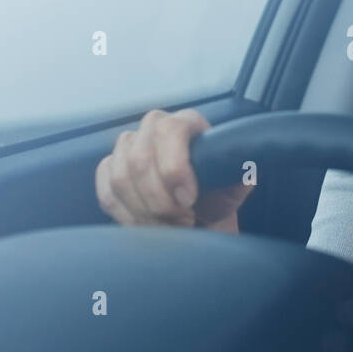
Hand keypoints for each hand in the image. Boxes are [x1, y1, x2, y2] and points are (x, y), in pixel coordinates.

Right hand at [95, 108, 251, 228]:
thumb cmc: (216, 198)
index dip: (174, 168)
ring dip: (144, 212)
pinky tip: (148, 227)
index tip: (188, 200)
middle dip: (159, 200)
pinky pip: (107, 193)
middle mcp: (153, 127)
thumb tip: (246, 168)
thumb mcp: (235, 187)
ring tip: (169, 228)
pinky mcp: (109, 170)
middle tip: (182, 222)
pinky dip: (127, 216)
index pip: (169, 131)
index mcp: (187, 123)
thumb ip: (240, 173)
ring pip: (121, 178)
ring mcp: (128, 146)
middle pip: (139, 159)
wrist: (199, 218)